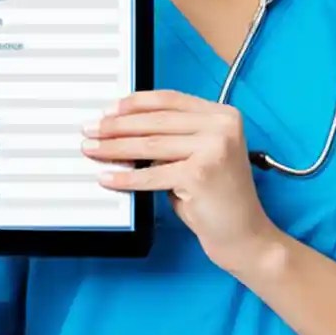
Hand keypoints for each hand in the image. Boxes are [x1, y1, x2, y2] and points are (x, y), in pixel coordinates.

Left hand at [80, 90, 281, 272]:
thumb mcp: (202, 155)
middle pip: (156, 120)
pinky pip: (151, 174)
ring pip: (149, 145)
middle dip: (116, 126)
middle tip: (90, 130)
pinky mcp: (200, 174)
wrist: (245, 234)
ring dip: (114, 148)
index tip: (109, 110)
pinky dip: (125, 177)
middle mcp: (222, 127)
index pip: (170, 99)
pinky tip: (107, 177)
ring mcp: (214, 149)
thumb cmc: (219, 198)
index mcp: (223, 115)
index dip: (135, 103)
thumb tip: (125, 128)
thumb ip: (175, 138)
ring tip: (91, 150)